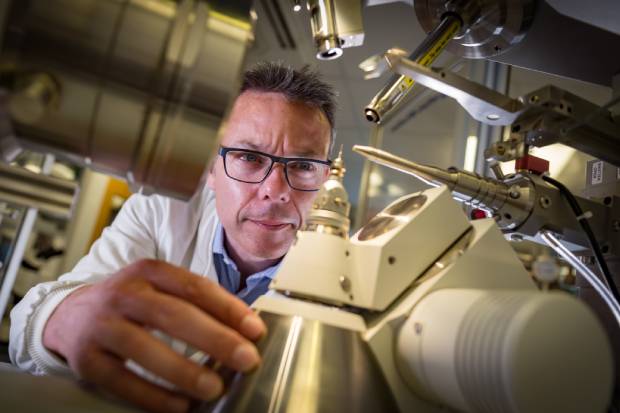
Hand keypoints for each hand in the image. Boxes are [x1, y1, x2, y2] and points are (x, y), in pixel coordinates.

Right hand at [42, 259, 265, 411]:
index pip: (195, 287)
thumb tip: (245, 331)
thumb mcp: (160, 289)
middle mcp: (124, 293)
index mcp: (149, 271)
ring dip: (185, 371)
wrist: (70, 314)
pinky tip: (181, 405)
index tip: (256, 330)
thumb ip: (198, 304)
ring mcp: (102, 325)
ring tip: (215, 387)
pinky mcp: (86, 358)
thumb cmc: (131, 303)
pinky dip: (154, 396)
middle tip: (246, 359)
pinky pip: (122, 381)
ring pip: (146, 349)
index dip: (228, 309)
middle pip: (174, 315)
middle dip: (215, 339)